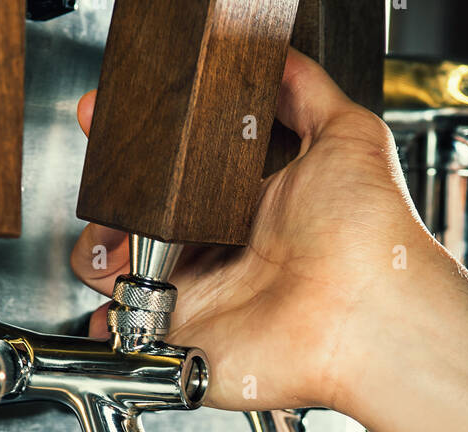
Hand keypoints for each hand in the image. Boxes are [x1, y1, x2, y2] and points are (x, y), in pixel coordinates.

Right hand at [72, 48, 438, 411]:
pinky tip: (111, 284)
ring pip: (116, 266)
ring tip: (115, 223)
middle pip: (136, 217)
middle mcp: (216, 252)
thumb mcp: (347, 136)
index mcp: (244, 206)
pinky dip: (105, 313)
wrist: (365, 313)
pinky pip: (122, 327)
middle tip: (109, 169)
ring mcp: (193, 297)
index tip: (109, 114)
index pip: (176, 171)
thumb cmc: (367, 236)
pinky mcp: (178, 338)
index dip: (142, 145)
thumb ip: (304, 90)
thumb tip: (276, 56)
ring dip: (99, 241)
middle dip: (109, 188)